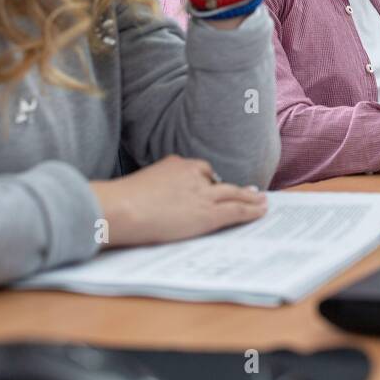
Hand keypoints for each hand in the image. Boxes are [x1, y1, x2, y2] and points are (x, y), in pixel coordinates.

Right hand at [89, 155, 266, 248]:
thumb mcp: (135, 187)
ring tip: (262, 201)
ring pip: (234, 193)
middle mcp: (192, 175)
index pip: (199, 171)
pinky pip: (236, 209)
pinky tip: (261, 211)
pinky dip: (251, 210)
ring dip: (250, 198)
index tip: (216, 184)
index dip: (209, 180)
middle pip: (219, 180)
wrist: (120, 208)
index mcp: (174, 165)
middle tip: (249, 191)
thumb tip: (136, 202)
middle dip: (234, 187)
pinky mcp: (208, 213)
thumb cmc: (117, 202)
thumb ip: (146, 191)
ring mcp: (202, 194)